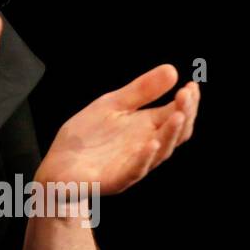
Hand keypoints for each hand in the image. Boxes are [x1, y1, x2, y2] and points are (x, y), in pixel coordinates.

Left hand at [35, 64, 199, 194]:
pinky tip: (151, 143)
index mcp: (146, 128)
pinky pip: (133, 171)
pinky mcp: (113, 180)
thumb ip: (141, 90)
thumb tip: (172, 70)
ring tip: (178, 115)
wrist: (58, 165)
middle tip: (187, 95)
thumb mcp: (113, 105)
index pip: (176, 115)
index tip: (192, 85)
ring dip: (169, 135)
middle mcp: (145, 148)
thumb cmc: (88, 136)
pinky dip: (143, 158)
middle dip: (183, 114)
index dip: (187, 102)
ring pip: (159, 153)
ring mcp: (131, 165)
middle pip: (174, 134)